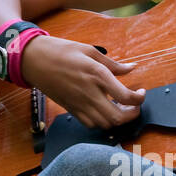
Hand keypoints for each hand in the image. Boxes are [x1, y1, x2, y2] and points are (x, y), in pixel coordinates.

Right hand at [20, 34, 145, 129]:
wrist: (34, 60)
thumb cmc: (61, 51)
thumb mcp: (90, 50)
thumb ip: (113, 64)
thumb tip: (132, 68)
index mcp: (97, 75)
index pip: (126, 97)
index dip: (139, 99)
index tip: (141, 93)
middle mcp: (90, 93)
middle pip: (118, 117)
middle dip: (132, 114)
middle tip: (134, 105)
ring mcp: (79, 104)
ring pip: (105, 124)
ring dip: (118, 120)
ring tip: (121, 108)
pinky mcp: (71, 110)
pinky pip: (91, 124)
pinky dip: (102, 122)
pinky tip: (105, 111)